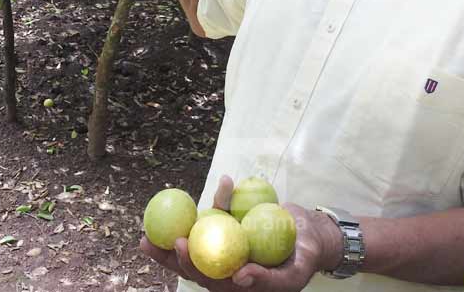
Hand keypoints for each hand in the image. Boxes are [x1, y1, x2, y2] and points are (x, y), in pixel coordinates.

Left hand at [139, 175, 343, 290]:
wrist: (315, 236)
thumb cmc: (304, 260)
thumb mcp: (291, 276)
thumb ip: (266, 280)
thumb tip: (238, 278)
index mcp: (232, 281)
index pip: (203, 276)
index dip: (186, 264)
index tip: (179, 244)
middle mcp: (224, 262)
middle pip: (190, 258)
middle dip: (165, 251)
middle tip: (148, 237)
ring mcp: (226, 242)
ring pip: (197, 235)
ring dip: (177, 225)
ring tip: (161, 212)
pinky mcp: (232, 223)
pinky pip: (221, 211)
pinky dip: (222, 197)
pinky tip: (226, 182)